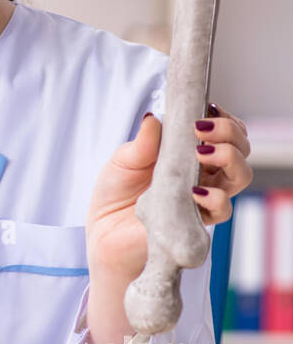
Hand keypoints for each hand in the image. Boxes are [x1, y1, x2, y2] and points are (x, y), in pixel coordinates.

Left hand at [85, 101, 252, 281]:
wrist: (103, 233)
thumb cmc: (116, 195)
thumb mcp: (122, 161)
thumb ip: (142, 143)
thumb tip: (153, 118)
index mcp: (190, 153)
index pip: (224, 131)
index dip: (223, 118)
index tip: (205, 110)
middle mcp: (205, 174)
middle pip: (240, 149)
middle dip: (229, 132)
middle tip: (201, 130)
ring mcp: (204, 198)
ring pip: (240, 175)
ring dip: (229, 157)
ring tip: (202, 152)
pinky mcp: (199, 222)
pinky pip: (223, 209)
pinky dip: (215, 197)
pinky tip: (196, 190)